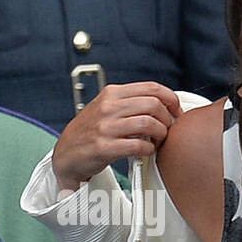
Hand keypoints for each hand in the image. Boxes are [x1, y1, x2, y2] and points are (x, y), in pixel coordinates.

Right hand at [52, 81, 182, 191]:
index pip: (152, 88)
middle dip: (167, 119)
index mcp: (111, 93)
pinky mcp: (104, 148)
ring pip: (148, 124)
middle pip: (154, 105)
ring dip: (160, 135)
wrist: (65, 154)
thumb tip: (162, 103)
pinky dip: (148, 150)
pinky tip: (146, 151)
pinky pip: (138, 146)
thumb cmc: (90, 132)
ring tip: (157, 141)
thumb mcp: (106, 107)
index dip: (171, 99)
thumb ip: (129, 102)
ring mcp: (105, 127)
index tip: (176, 111)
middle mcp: (108, 107)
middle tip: (168, 130)